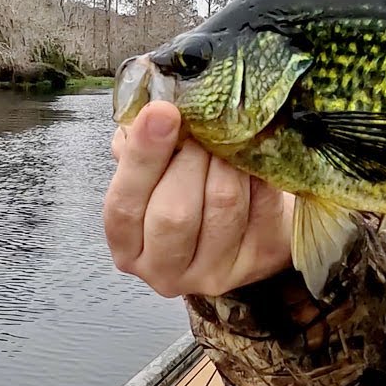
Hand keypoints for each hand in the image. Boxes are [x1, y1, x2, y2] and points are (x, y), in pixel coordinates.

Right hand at [103, 101, 293, 296]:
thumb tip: (150, 112)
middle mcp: (164, 271)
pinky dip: (259, 171)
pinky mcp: (259, 261)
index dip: (142, 156)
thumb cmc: (196, 191)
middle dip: (192, 157)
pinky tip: (256, 154)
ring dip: (227, 161)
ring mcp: (213, 274)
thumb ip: (145, 149)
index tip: (162, 111)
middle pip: (174, 213)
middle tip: (205, 125)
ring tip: (230, 136)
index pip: (124, 205)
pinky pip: (262, 205)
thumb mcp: (161, 173)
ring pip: (222, 206)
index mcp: (129, 246)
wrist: (255, 221)